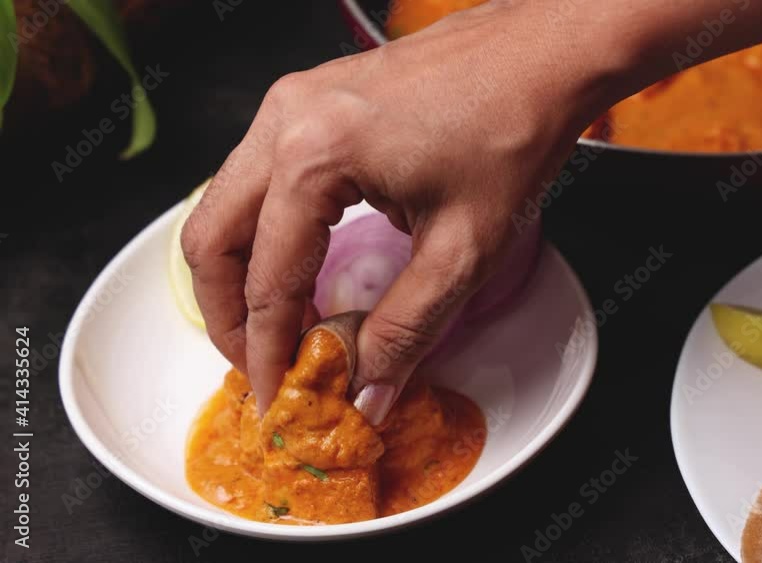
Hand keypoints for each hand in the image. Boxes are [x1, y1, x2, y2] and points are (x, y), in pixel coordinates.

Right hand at [180, 1, 598, 423]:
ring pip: (226, 205)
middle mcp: (285, 120)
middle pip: (211, 239)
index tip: (280, 399)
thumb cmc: (514, 130)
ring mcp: (293, 102)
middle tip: (265, 367)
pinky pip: (258, 178)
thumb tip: (367, 389)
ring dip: (242, 274)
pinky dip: (265, 234)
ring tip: (281, 328)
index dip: (270, 353)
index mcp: (314, 155)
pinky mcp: (311, 100)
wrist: (543, 52)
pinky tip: (301, 269)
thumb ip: (406, 329)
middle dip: (230, 316)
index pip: (267, 280)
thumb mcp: (464, 250)